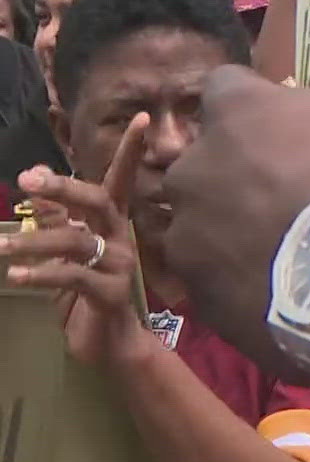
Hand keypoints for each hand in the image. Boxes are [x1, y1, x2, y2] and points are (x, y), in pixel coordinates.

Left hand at [2, 113, 157, 367]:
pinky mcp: (111, 294)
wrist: (110, 345)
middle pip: (99, 202)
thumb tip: (37, 175)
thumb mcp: (66, 252)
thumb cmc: (87, 294)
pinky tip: (15, 274)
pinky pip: (74, 277)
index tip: (142, 117)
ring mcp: (120, 267)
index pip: (121, 180)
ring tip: (0, 247)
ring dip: (36, 242)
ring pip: (78, 242)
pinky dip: (41, 274)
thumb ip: (56, 216)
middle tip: (28, 181)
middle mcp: (122, 239)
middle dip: (65, 188)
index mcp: (113, 225)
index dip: (131, 150)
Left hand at [161, 66, 309, 373]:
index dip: (258, 110)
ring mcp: (189, 238)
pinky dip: (247, 289)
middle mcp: (197, 168)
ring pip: (203, 231)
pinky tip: (293, 298)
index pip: (226, 88)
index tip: (289, 130)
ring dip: (236, 238)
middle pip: (205, 165)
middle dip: (240, 179)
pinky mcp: (201, 299)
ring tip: (292, 260)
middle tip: (293, 200)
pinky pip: (218, 287)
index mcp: (241, 110)